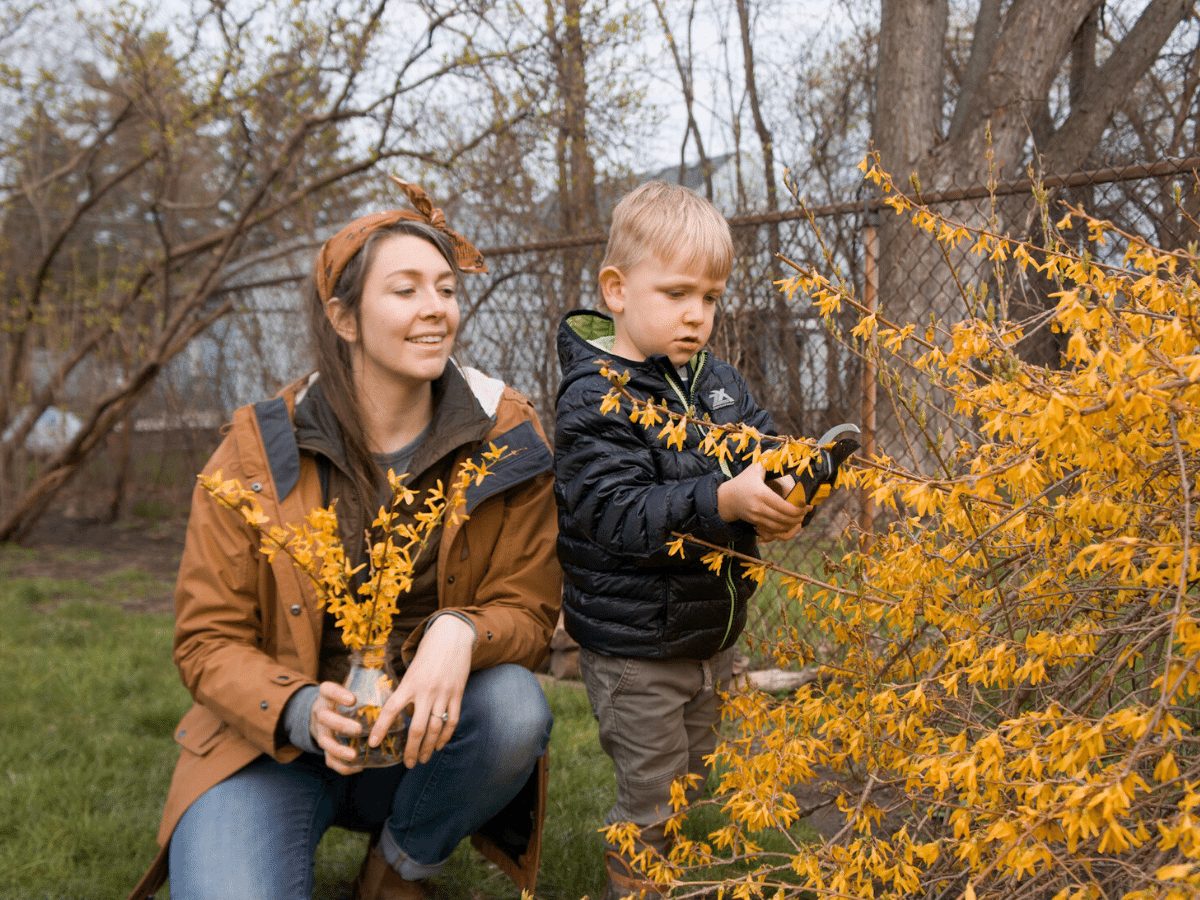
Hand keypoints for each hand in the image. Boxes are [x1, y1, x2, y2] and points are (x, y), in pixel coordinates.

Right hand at [311, 680, 365, 774]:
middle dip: (340, 724)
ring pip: (325, 742)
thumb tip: (391, 679)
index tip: (352, 699)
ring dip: (338, 750)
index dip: (337, 694)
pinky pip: (329, 760)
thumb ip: (365, 686)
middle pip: (324, 718)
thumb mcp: (349, 688)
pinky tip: (358, 767)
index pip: (328, 690)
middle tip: (358, 729)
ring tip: (354, 755)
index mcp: (327, 696)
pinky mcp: (325, 749)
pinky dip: (342, 766)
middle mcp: (320, 713)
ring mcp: (321, 732)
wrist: (322, 714)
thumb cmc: (344, 700)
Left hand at [370, 615, 473, 767]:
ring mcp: (443, 694)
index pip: (391, 709)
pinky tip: (440, 745)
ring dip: (429, 748)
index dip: (381, 728)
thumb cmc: (428, 652)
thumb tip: (404, 714)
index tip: (374, 743)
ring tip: (423, 759)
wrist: (452, 636)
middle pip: (417, 728)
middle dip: (411, 750)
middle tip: (407, 764)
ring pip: (436, 729)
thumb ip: (408, 692)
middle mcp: (426, 691)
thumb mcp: (412, 670)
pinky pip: (452, 721)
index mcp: (409, 683)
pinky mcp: (457, 694)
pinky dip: (446, 736)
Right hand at [717, 462, 809, 539]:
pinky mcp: (755, 523)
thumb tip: (777, 450)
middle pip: (783, 518)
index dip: (797, 509)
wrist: (727, 498)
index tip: (806, 506)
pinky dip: (782, 529)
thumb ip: (767, 460)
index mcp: (761, 493)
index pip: (783, 506)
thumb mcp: (754, 469)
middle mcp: (758, 507)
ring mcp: (756, 517)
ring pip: (778, 527)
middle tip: (805, 513)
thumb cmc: (743, 481)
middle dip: (797, 518)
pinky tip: (789, 524)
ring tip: (799, 519)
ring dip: (791, 525)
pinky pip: (772, 530)